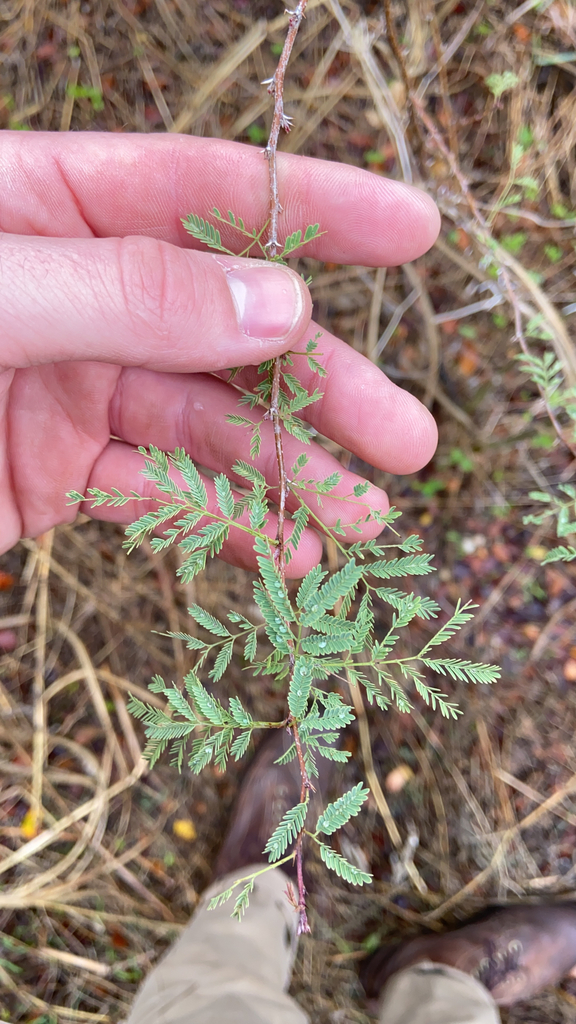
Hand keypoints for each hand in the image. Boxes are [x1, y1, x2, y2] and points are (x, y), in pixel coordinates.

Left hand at [0, 132, 438, 575]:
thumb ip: (127, 294)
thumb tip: (279, 306)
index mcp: (52, 208)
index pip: (204, 191)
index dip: (316, 208)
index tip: (413, 230)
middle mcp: (80, 295)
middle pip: (229, 329)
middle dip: (325, 384)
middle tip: (407, 438)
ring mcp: (72, 387)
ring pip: (206, 424)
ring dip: (288, 474)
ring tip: (363, 518)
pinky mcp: (57, 474)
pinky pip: (155, 494)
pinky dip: (221, 524)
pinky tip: (284, 552)